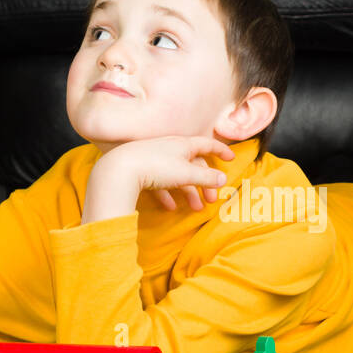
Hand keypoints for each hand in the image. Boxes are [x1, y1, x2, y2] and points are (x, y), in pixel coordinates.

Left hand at [85, 136, 234, 224]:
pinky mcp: (142, 169)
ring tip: (194, 209)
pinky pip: (160, 182)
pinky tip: (169, 208)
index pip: (207, 144)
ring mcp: (155, 158)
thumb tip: (223, 180)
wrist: (120, 169)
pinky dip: (167, 194)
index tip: (231, 158)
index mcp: (183, 144)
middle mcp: (170, 148)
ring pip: (178, 175)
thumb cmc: (157, 167)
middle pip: (194, 164)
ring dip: (188, 192)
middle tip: (211, 200)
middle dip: (205, 182)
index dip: (221, 150)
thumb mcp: (186, 174)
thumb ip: (206, 177)